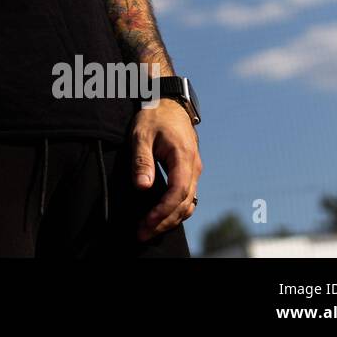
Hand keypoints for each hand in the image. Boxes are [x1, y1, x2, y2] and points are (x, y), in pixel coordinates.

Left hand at [130, 98, 201, 241]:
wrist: (168, 103)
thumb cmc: (153, 116)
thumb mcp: (141, 135)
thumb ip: (142, 161)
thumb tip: (143, 187)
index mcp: (184, 157)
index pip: (178, 192)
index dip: (163, 211)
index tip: (147, 222)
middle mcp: (194, 166)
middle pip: (185, 203)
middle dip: (164, 221)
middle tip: (141, 233)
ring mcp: (194, 170)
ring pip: (188, 203)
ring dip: (170, 219)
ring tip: (147, 229)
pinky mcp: (190, 172)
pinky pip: (187, 197)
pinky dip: (174, 211)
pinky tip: (159, 217)